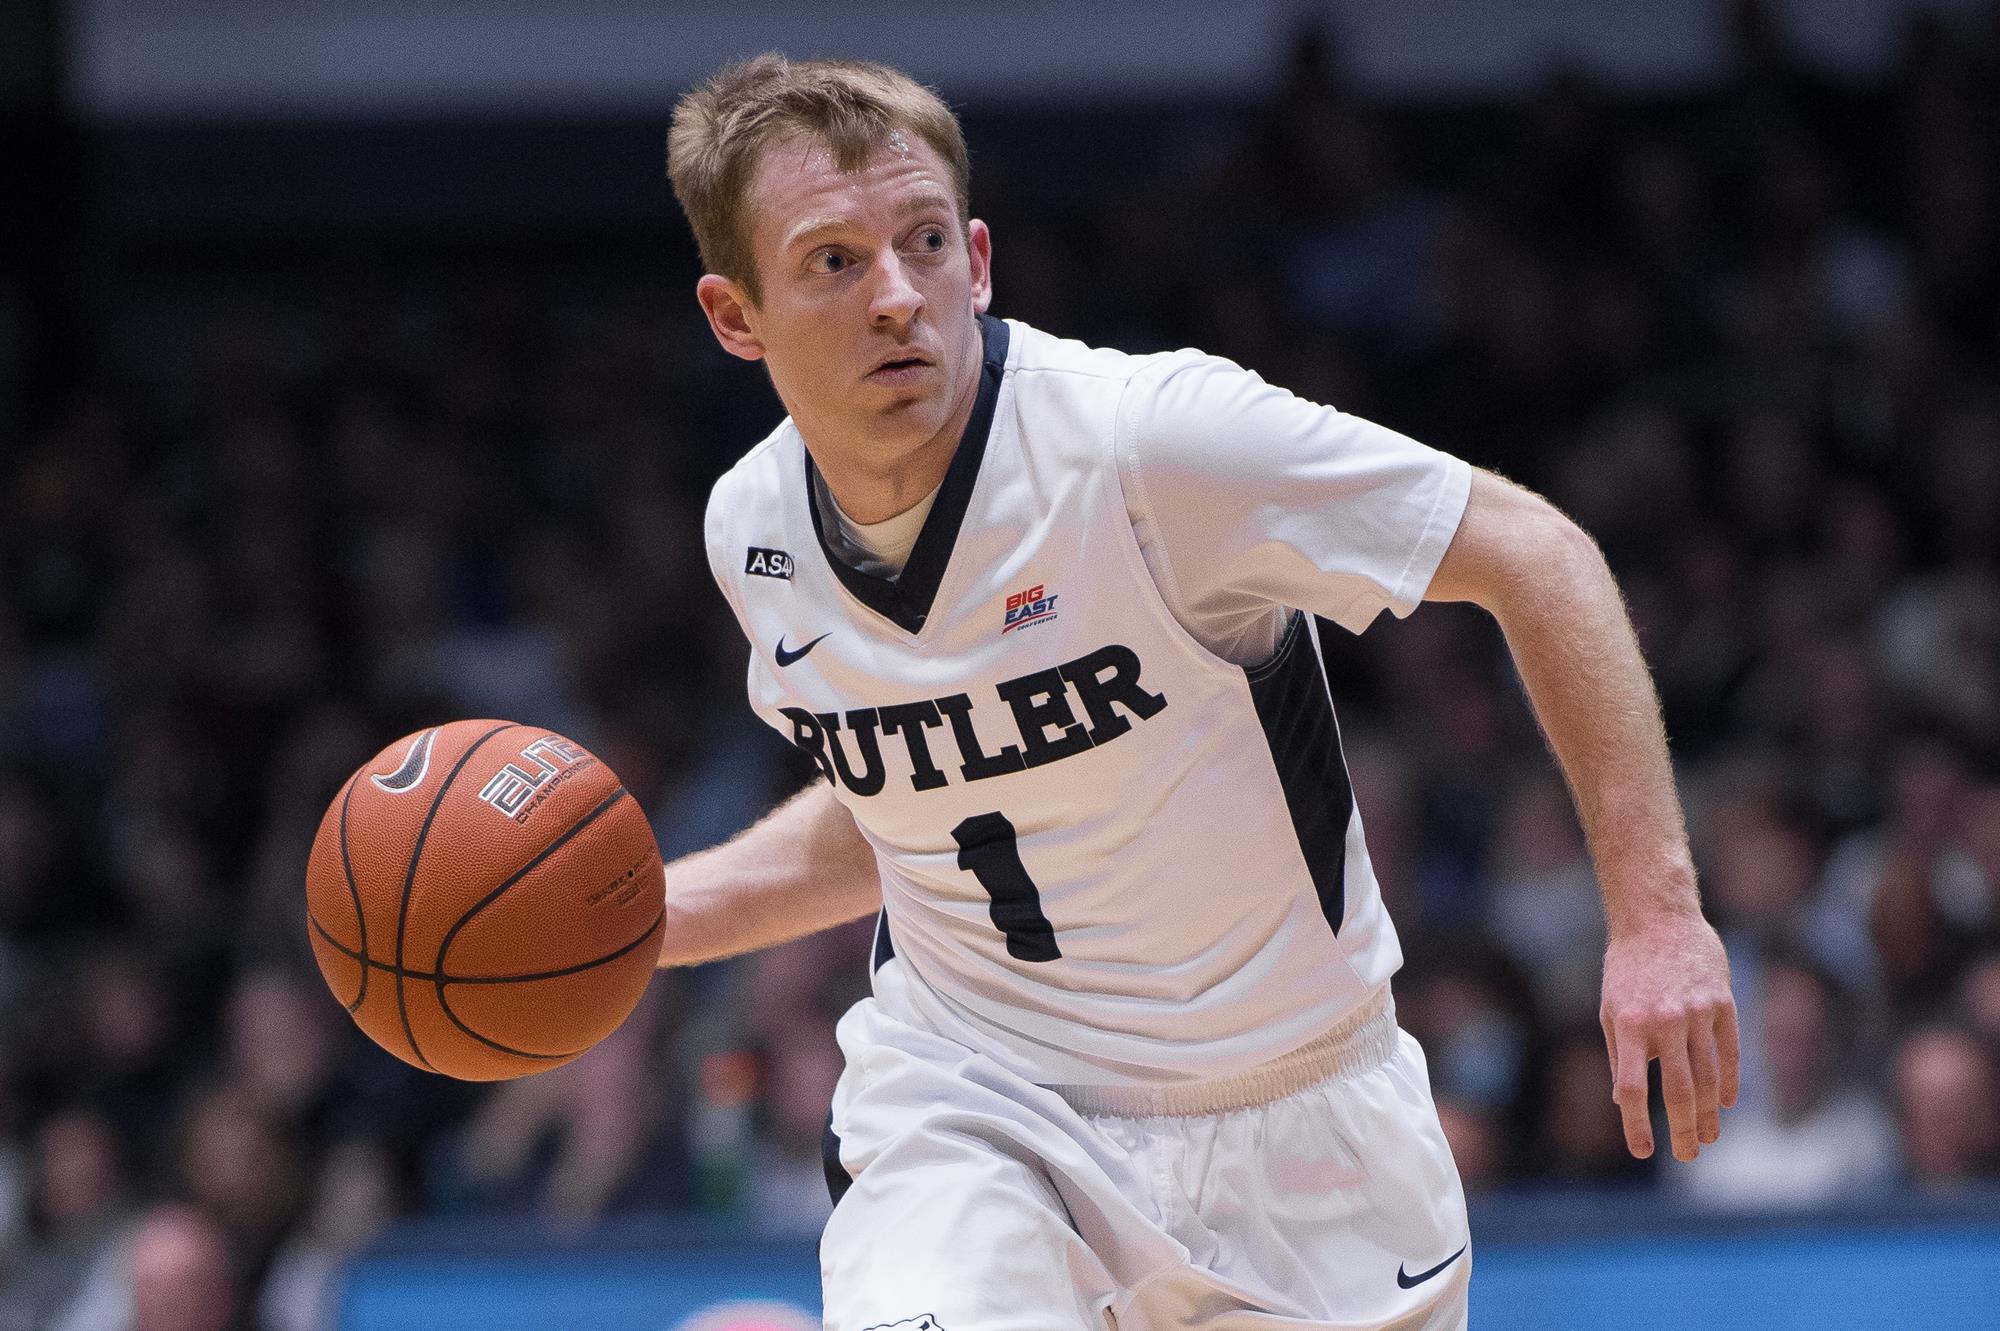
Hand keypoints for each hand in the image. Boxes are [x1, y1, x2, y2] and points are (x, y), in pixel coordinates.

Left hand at [1599, 912, 1738, 1160]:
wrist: (1657, 917)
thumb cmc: (1627, 968)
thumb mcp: (1610, 1009)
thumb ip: (1621, 1055)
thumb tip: (1624, 1101)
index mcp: (1629, 1024)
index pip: (1633, 1088)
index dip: (1637, 1124)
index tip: (1644, 1152)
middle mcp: (1664, 1020)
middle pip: (1678, 1091)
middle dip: (1684, 1130)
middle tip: (1687, 1155)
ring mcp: (1696, 1011)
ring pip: (1708, 1077)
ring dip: (1709, 1114)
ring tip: (1708, 1137)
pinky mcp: (1722, 1002)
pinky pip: (1728, 1051)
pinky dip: (1728, 1082)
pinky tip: (1725, 1103)